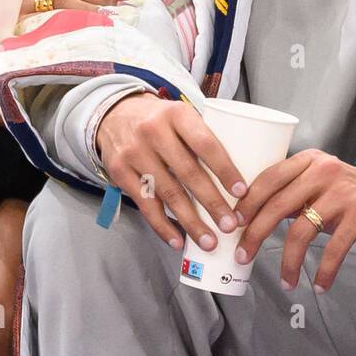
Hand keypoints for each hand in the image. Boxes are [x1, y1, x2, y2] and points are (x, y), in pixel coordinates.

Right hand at [95, 93, 247, 251]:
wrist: (114, 114)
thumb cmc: (160, 120)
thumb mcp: (181, 116)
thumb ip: (203, 138)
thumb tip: (238, 179)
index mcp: (177, 114)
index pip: (205, 143)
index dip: (225, 169)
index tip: (241, 193)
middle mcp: (153, 131)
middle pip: (188, 172)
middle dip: (212, 203)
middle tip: (230, 225)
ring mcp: (134, 152)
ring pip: (167, 193)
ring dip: (191, 222)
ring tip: (209, 241)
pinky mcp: (120, 172)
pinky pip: (145, 205)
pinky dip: (163, 226)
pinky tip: (178, 240)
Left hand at [234, 151, 355, 292]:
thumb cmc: (355, 196)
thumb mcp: (323, 185)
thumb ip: (294, 194)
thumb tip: (254, 217)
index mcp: (310, 161)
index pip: (269, 178)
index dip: (247, 202)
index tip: (233, 224)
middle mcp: (324, 171)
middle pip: (278, 205)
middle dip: (255, 234)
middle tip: (243, 255)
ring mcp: (344, 193)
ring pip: (302, 230)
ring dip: (288, 260)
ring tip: (285, 281)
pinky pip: (333, 248)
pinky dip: (324, 271)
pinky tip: (319, 285)